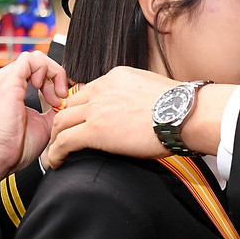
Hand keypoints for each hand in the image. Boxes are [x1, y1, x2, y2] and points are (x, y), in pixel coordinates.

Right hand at [0, 52, 67, 188]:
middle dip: (55, 77)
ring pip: (34, 57)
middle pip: (36, 62)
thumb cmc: (14, 148)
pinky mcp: (6, 82)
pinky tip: (47, 93)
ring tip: (56, 98)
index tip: (61, 101)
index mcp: (7, 89)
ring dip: (52, 74)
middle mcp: (1, 80)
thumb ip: (51, 109)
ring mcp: (1, 79)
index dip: (53, 80)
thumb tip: (67, 100)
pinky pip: (30, 60)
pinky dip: (45, 71)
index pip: (34, 71)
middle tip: (60, 100)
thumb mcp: (41, 124)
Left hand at [46, 66, 236, 168]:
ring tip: (56, 151)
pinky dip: (55, 153)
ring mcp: (96, 109)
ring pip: (61, 121)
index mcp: (115, 77)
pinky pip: (65, 141)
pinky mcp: (94, 130)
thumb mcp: (152, 87)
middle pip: (69, 105)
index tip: (80, 120)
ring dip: (56, 137)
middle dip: (63, 121)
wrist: (184, 114)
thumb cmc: (179, 106)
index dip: (80, 108)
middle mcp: (102, 89)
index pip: (87, 91)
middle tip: (63, 136)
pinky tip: (56, 162)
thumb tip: (140, 108)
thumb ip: (137, 93)